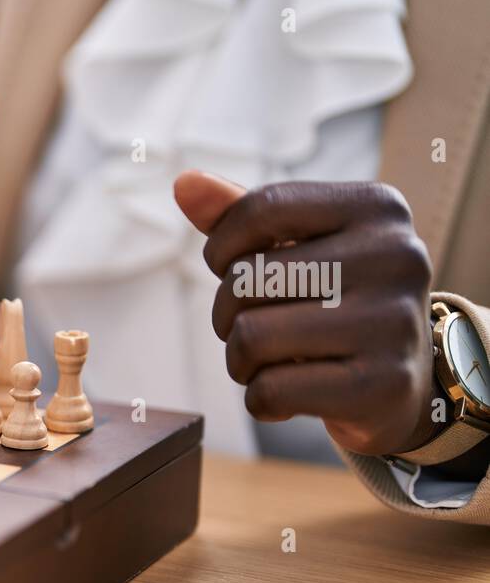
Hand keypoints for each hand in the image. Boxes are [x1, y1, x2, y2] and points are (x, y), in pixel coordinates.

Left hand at [174, 171, 434, 455]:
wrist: (400, 384)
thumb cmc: (333, 303)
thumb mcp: (297, 249)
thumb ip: (240, 215)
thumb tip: (184, 183)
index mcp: (378, 208)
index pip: (261, 208)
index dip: (222, 248)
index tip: (232, 271)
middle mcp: (397, 256)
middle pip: (245, 279)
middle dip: (227, 313)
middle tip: (257, 328)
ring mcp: (394, 323)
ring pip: (250, 337)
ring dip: (240, 360)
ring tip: (273, 361)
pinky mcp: (383, 387)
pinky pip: (269, 391)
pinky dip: (262, 399)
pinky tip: (293, 396)